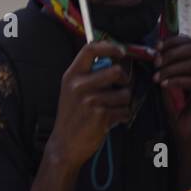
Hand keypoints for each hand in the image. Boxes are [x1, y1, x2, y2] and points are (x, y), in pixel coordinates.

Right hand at [48, 41, 131, 168]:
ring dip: (123, 103)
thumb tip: (115, 62)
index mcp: (71, 75)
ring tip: (109, 110)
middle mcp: (79, 84)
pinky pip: (125, 110)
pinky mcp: (101, 114)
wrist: (65, 143)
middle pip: (116, 71)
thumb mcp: (72, 90)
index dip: (110, 47)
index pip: (90, 49)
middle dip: (125, 81)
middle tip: (120, 88)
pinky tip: (109, 121)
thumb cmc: (72, 115)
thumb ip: (89, 76)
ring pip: (125, 94)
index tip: (121, 51)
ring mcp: (90, 99)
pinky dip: (122, 117)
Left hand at [156, 36, 190, 177]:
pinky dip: (177, 81)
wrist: (182, 132)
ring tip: (156, 76)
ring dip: (171, 68)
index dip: (173, 41)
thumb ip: (159, 67)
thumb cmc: (171, 107)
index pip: (189, 42)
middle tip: (155, 62)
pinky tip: (163, 85)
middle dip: (171, 53)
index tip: (155, 47)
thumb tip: (145, 51)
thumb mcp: (162, 82)